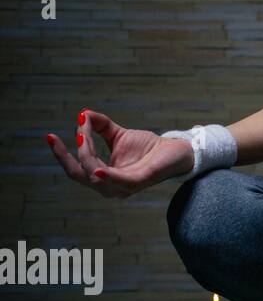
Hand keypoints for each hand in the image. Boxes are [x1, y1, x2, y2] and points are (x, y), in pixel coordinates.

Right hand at [44, 109, 193, 198]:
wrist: (175, 150)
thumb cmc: (146, 147)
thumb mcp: (118, 134)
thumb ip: (99, 125)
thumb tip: (82, 114)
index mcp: (102, 178)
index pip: (74, 169)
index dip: (60, 154)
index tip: (49, 136)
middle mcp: (109, 187)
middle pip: (79, 174)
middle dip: (70, 154)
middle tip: (74, 132)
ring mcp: (123, 187)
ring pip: (94, 176)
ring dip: (86, 155)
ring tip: (83, 136)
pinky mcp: (139, 182)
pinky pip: (118, 182)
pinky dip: (105, 176)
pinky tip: (95, 169)